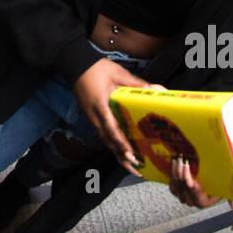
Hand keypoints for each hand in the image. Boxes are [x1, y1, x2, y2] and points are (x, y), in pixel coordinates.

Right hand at [71, 58, 149, 174]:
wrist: (74, 63)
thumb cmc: (97, 68)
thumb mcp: (119, 73)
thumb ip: (137, 83)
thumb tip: (158, 89)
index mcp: (100, 106)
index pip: (111, 129)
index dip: (122, 143)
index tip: (131, 155)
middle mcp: (94, 116)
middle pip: (107, 141)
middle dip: (121, 157)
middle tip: (136, 169)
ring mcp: (90, 117)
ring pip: (104, 140)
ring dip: (116, 153)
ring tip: (130, 165)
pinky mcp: (90, 116)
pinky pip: (102, 134)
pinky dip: (112, 143)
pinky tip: (120, 148)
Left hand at [169, 156, 232, 214]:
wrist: (214, 174)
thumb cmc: (223, 181)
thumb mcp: (230, 189)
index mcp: (203, 202)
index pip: (193, 190)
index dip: (188, 177)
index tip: (187, 164)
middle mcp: (192, 201)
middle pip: (182, 187)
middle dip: (180, 171)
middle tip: (181, 158)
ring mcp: (183, 196)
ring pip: (176, 186)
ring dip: (175, 172)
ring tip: (177, 159)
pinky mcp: (178, 190)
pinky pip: (172, 186)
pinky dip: (172, 176)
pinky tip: (174, 164)